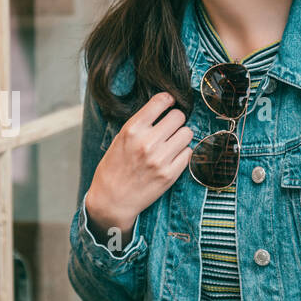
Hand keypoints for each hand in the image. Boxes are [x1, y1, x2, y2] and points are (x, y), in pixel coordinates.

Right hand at [85, 92, 192, 242]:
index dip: (168, 100)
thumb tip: (164, 110)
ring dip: (181, 137)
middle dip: (175, 120)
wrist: (111, 200)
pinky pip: (188, 153)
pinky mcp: (170, 174)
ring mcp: (160, 159)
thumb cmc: (113, 169)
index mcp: (132, 130)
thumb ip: (140, 125)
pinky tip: (172, 157)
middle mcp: (147, 142)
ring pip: (187, 134)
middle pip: (179, 117)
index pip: (161, 101)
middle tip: (169, 128)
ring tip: (171, 144)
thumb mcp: (119, 140)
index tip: (169, 104)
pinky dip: (183, 153)